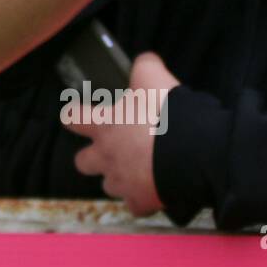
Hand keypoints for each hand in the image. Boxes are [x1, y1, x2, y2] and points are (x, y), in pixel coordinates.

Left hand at [65, 52, 179, 216]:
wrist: (195, 153)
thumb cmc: (167, 113)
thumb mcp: (154, 78)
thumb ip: (144, 67)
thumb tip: (144, 61)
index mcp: (104, 125)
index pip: (72, 118)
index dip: (74, 115)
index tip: (80, 114)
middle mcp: (106, 156)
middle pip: (82, 162)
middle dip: (93, 156)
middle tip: (113, 148)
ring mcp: (122, 182)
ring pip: (109, 185)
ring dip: (119, 178)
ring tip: (139, 169)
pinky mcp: (141, 202)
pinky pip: (135, 205)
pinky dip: (143, 199)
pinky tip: (155, 190)